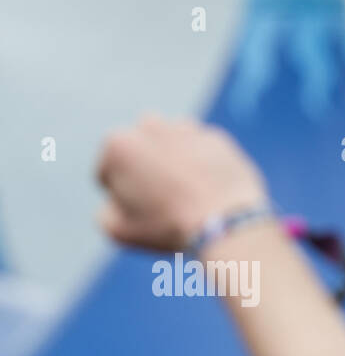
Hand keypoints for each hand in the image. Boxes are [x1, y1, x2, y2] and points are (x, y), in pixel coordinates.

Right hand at [96, 115, 268, 251]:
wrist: (227, 222)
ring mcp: (186, 128)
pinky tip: (209, 190)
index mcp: (117, 144)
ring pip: (170, 146)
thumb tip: (118, 200)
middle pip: (139, 153)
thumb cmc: (169, 228)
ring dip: (173, 163)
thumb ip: (105, 211)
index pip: (108, 172)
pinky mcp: (217, 138)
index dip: (122, 198)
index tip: (144, 212)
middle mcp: (149, 125)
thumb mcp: (119, 230)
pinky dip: (203, 167)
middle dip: (146, 171)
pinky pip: (202, 153)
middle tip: (164, 201)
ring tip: (186, 194)